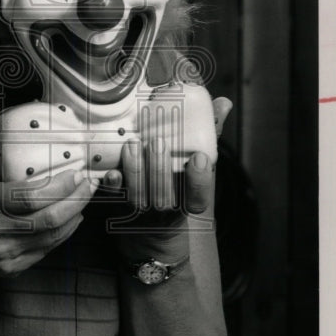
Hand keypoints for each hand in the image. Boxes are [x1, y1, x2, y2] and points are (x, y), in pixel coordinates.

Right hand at [0, 100, 99, 283]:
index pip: (32, 197)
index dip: (61, 186)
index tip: (78, 172)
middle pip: (49, 218)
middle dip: (76, 200)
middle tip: (91, 182)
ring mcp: (6, 253)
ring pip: (51, 237)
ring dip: (74, 216)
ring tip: (85, 198)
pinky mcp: (13, 267)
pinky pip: (45, 250)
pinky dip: (63, 234)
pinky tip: (71, 219)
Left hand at [106, 95, 232, 254]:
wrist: (152, 231)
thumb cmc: (179, 188)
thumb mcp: (197, 167)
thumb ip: (210, 136)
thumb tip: (223, 104)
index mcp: (189, 201)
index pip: (199, 196)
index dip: (199, 179)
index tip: (198, 158)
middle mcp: (167, 209)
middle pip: (164, 192)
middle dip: (159, 166)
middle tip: (156, 141)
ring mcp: (143, 211)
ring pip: (139, 195)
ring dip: (135, 169)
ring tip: (133, 145)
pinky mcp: (120, 208)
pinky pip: (115, 199)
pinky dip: (114, 185)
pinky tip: (112, 171)